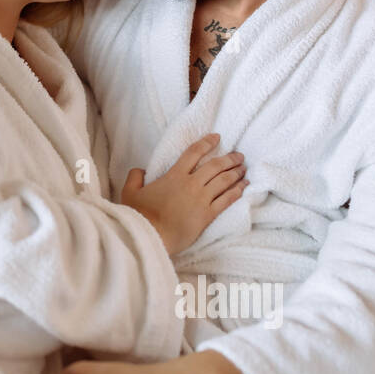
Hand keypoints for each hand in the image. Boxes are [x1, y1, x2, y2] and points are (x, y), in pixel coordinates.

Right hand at [120, 133, 247, 254]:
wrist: (151, 236)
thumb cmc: (139, 215)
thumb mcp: (130, 192)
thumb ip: (135, 176)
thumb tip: (141, 170)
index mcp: (174, 175)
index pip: (194, 152)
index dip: (207, 142)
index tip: (217, 137)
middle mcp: (191, 183)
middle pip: (215, 166)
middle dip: (229, 158)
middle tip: (238, 155)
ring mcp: (202, 199)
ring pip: (224, 181)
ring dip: (236, 173)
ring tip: (243, 168)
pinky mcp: (208, 215)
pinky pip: (227, 200)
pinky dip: (237, 191)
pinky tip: (244, 186)